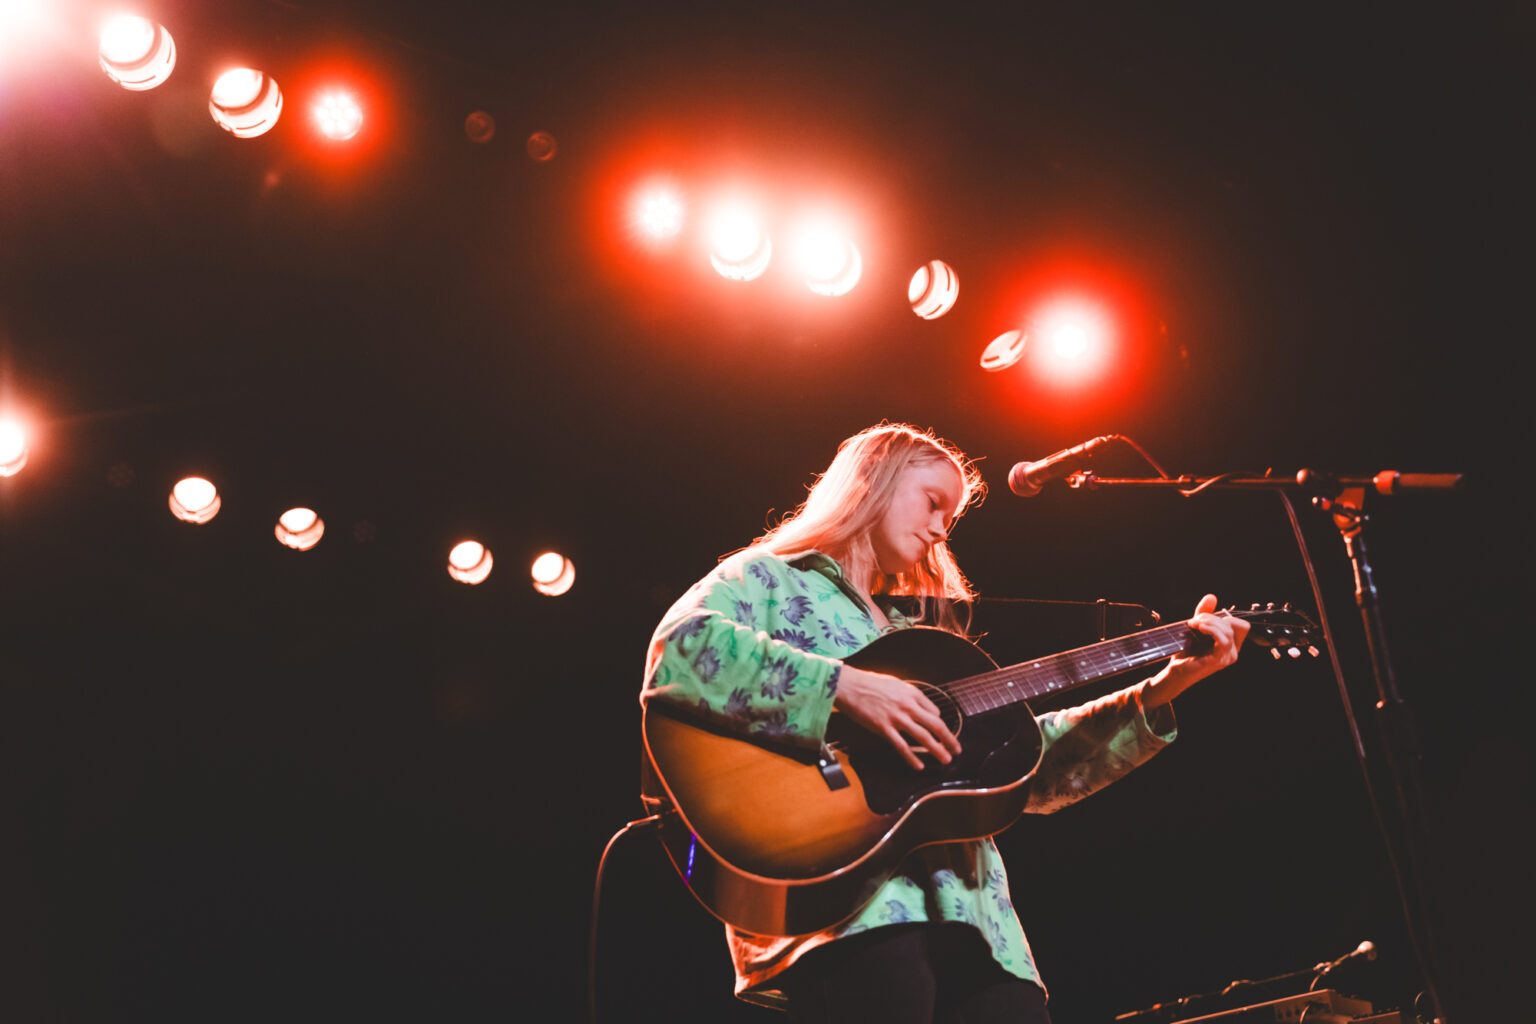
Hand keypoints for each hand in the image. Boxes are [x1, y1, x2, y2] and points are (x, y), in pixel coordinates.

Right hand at [834, 665, 961, 770]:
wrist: (849, 685)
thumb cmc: (870, 683)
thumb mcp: (896, 683)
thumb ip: (913, 695)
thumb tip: (929, 709)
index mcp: (912, 693)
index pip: (934, 711)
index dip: (941, 724)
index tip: (945, 733)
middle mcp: (908, 706)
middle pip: (935, 725)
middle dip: (949, 739)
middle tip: (956, 750)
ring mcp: (896, 718)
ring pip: (923, 737)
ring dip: (937, 750)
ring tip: (945, 759)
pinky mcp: (883, 728)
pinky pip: (901, 746)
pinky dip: (912, 757)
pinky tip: (918, 765)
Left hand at [1141, 594, 1250, 707]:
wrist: (1175, 672)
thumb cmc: (1186, 652)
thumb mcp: (1197, 629)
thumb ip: (1205, 614)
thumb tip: (1212, 596)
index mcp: (1231, 645)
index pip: (1242, 625)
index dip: (1226, 617)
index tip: (1206, 618)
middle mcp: (1233, 652)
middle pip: (1233, 624)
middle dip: (1212, 617)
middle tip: (1195, 620)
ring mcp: (1227, 657)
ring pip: (1228, 630)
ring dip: (1209, 622)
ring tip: (1194, 624)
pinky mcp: (1218, 660)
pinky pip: (1224, 640)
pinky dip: (1211, 629)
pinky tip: (1198, 628)